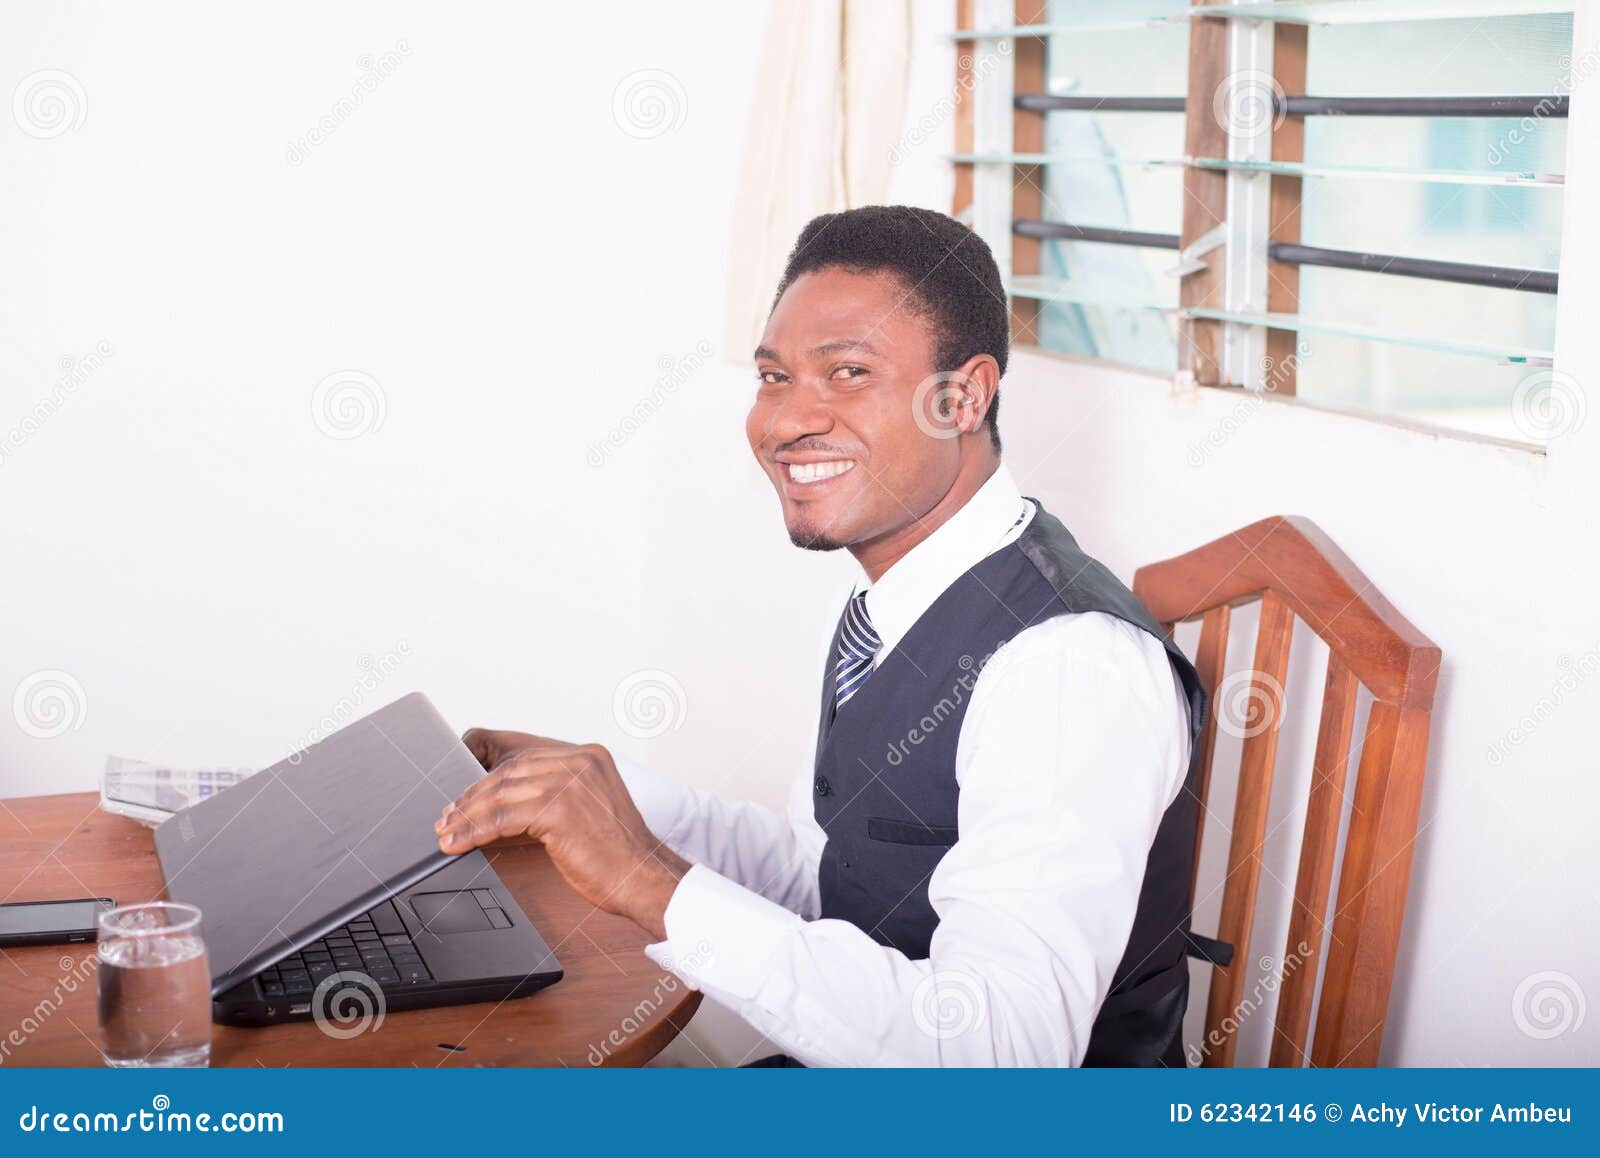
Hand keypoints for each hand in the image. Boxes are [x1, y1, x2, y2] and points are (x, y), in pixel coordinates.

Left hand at [437, 729, 688, 938]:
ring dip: (467, 816)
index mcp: (588, 756)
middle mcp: (580, 761)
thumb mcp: (587, 808)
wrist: (643, 877)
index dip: (487, 776)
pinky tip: (461, 842)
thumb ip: (554, 793)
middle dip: (472, 797)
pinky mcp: (560, 808)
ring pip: (501, 793)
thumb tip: (504, 802)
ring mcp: (571, 781)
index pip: (523, 758)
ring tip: (448, 833)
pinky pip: (503, 816)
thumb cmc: (616, 853)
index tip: (465, 796)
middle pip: (508, 772)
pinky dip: (475, 830)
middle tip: (448, 817)